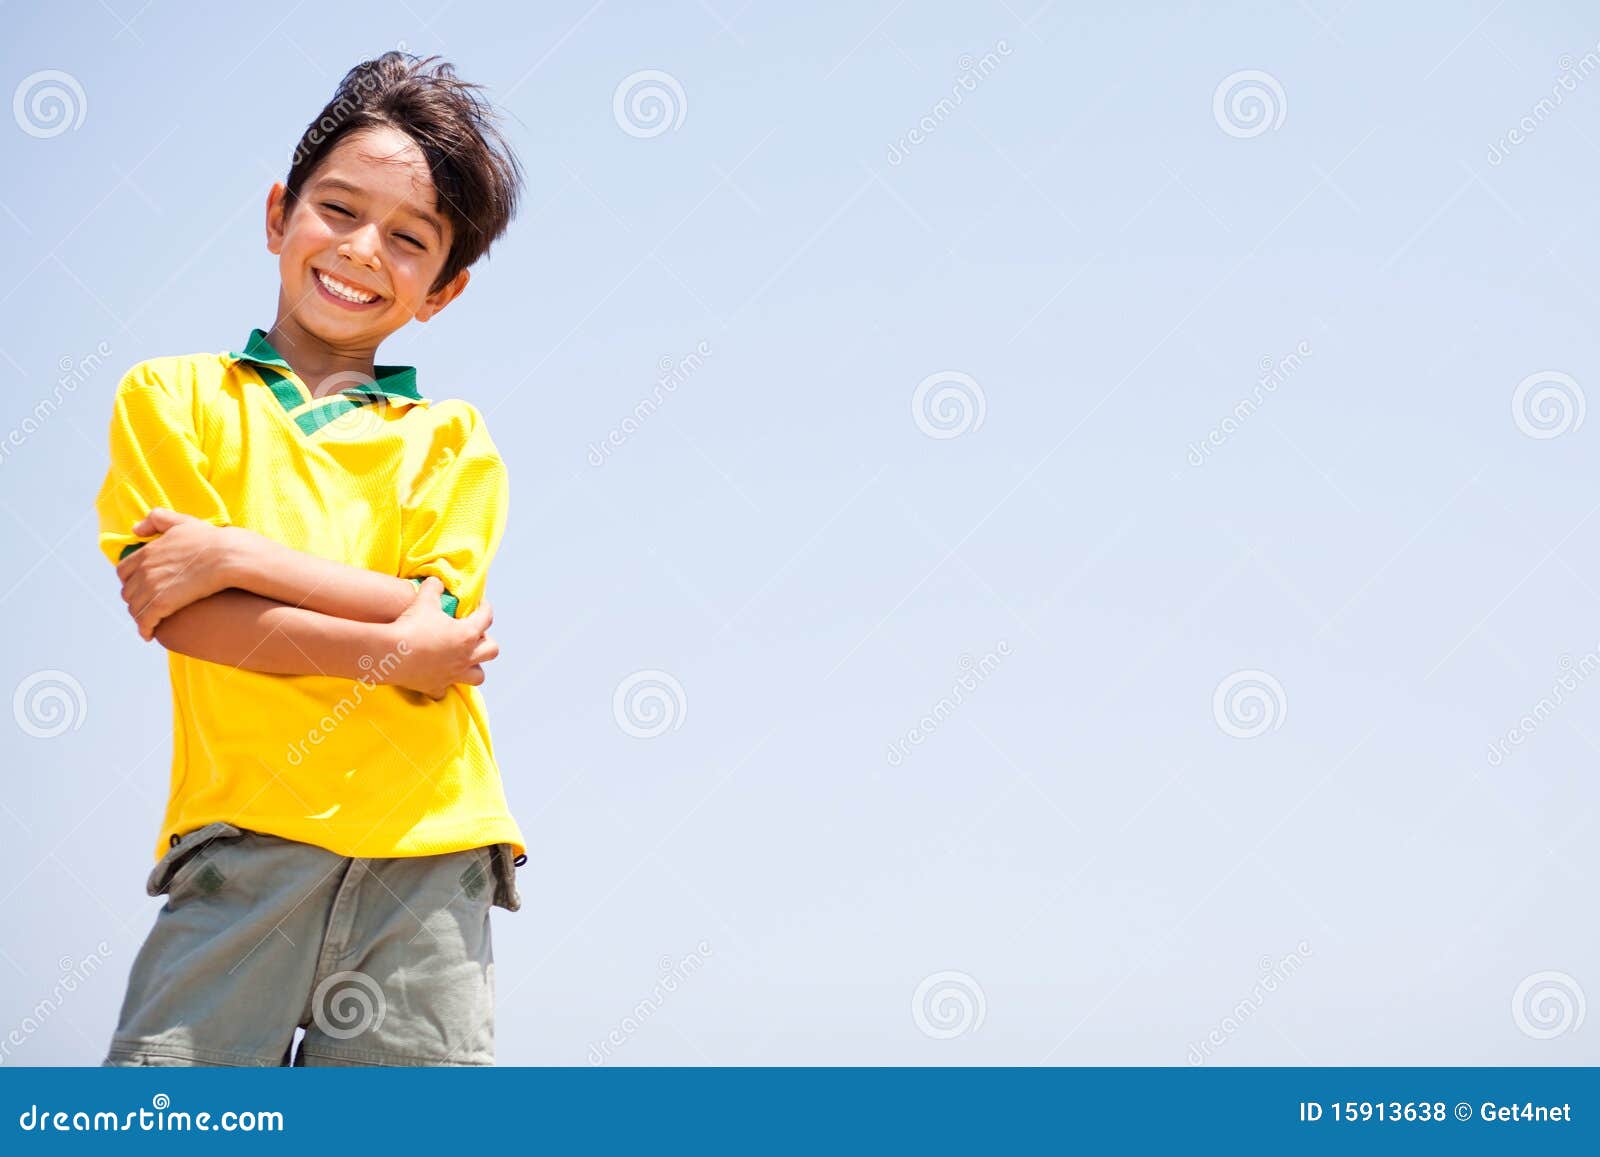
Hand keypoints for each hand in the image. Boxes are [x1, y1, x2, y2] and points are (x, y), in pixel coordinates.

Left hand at [116, 509, 239, 639]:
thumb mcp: (183, 522)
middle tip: (146, 609)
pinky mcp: (161, 603)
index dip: (131, 582)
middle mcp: (144, 569)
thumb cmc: (211, 540)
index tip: (141, 589)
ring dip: (139, 617)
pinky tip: (150, 635)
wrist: (227, 556)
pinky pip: (144, 620)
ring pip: (135, 608)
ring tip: (149, 624)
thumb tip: (135, 529)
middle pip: (128, 591)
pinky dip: (144, 629)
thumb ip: (157, 520)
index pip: (124, 571)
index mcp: (146, 552)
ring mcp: (151, 586)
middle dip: (135, 601)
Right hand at [385, 576, 499, 699]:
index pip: (486, 618)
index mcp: (467, 634)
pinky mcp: (435, 686)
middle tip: (475, 635)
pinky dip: (443, 685)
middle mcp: (465, 656)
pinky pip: (444, 691)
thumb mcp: (423, 600)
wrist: (391, 654)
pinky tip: (437, 678)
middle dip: (486, 642)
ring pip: (478, 676)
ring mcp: (452, 674)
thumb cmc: (411, 625)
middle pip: (491, 651)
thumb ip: (433, 587)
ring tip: (465, 660)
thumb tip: (436, 582)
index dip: (485, 608)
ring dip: (474, 668)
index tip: (481, 604)